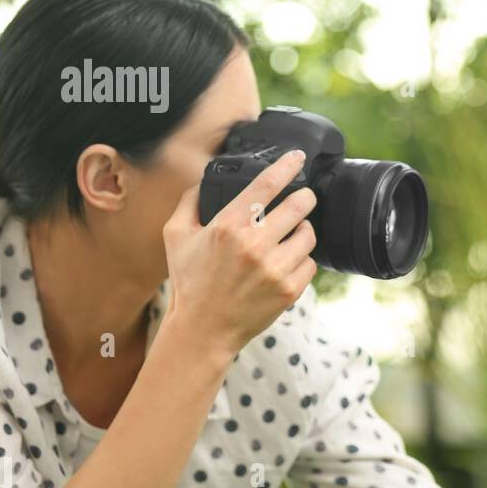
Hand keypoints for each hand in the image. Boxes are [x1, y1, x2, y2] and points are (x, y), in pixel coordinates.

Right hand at [161, 149, 317, 356]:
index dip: (287, 166)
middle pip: (299, 204)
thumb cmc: (189, 282)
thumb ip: (189, 201)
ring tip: (288, 237)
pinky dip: (302, 261)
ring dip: (303, 231)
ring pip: (309, 234)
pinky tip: (285, 264)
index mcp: (228, 226)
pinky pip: (311, 263)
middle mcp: (254, 245)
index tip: (298, 157)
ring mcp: (274, 268)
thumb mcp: (176, 236)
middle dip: (304, 198)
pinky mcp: (289, 290)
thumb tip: (204, 179)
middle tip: (301, 199)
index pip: (266, 185)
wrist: (203, 330)